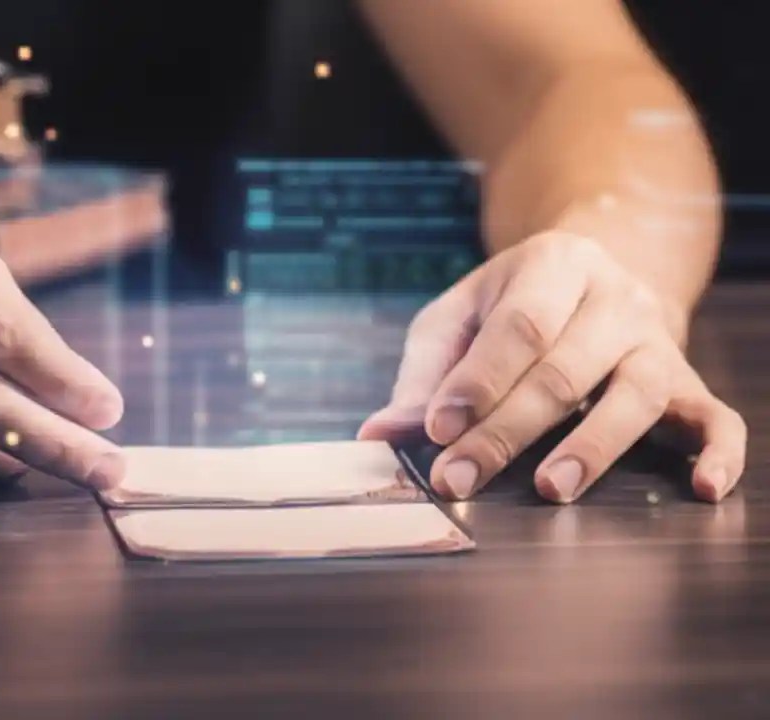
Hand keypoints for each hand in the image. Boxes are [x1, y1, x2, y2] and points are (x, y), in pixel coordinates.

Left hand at [358, 231, 744, 502]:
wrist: (600, 271)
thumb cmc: (512, 307)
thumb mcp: (459, 318)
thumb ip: (422, 374)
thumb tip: (378, 432)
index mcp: (553, 266)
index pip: (518, 325)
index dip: (478, 380)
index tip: (438, 427)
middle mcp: (614, 299)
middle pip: (563, 369)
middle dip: (506, 431)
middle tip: (460, 479)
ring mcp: (657, 341)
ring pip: (636, 395)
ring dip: (592, 447)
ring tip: (549, 489)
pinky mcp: (689, 382)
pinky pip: (718, 418)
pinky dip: (719, 454)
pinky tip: (702, 489)